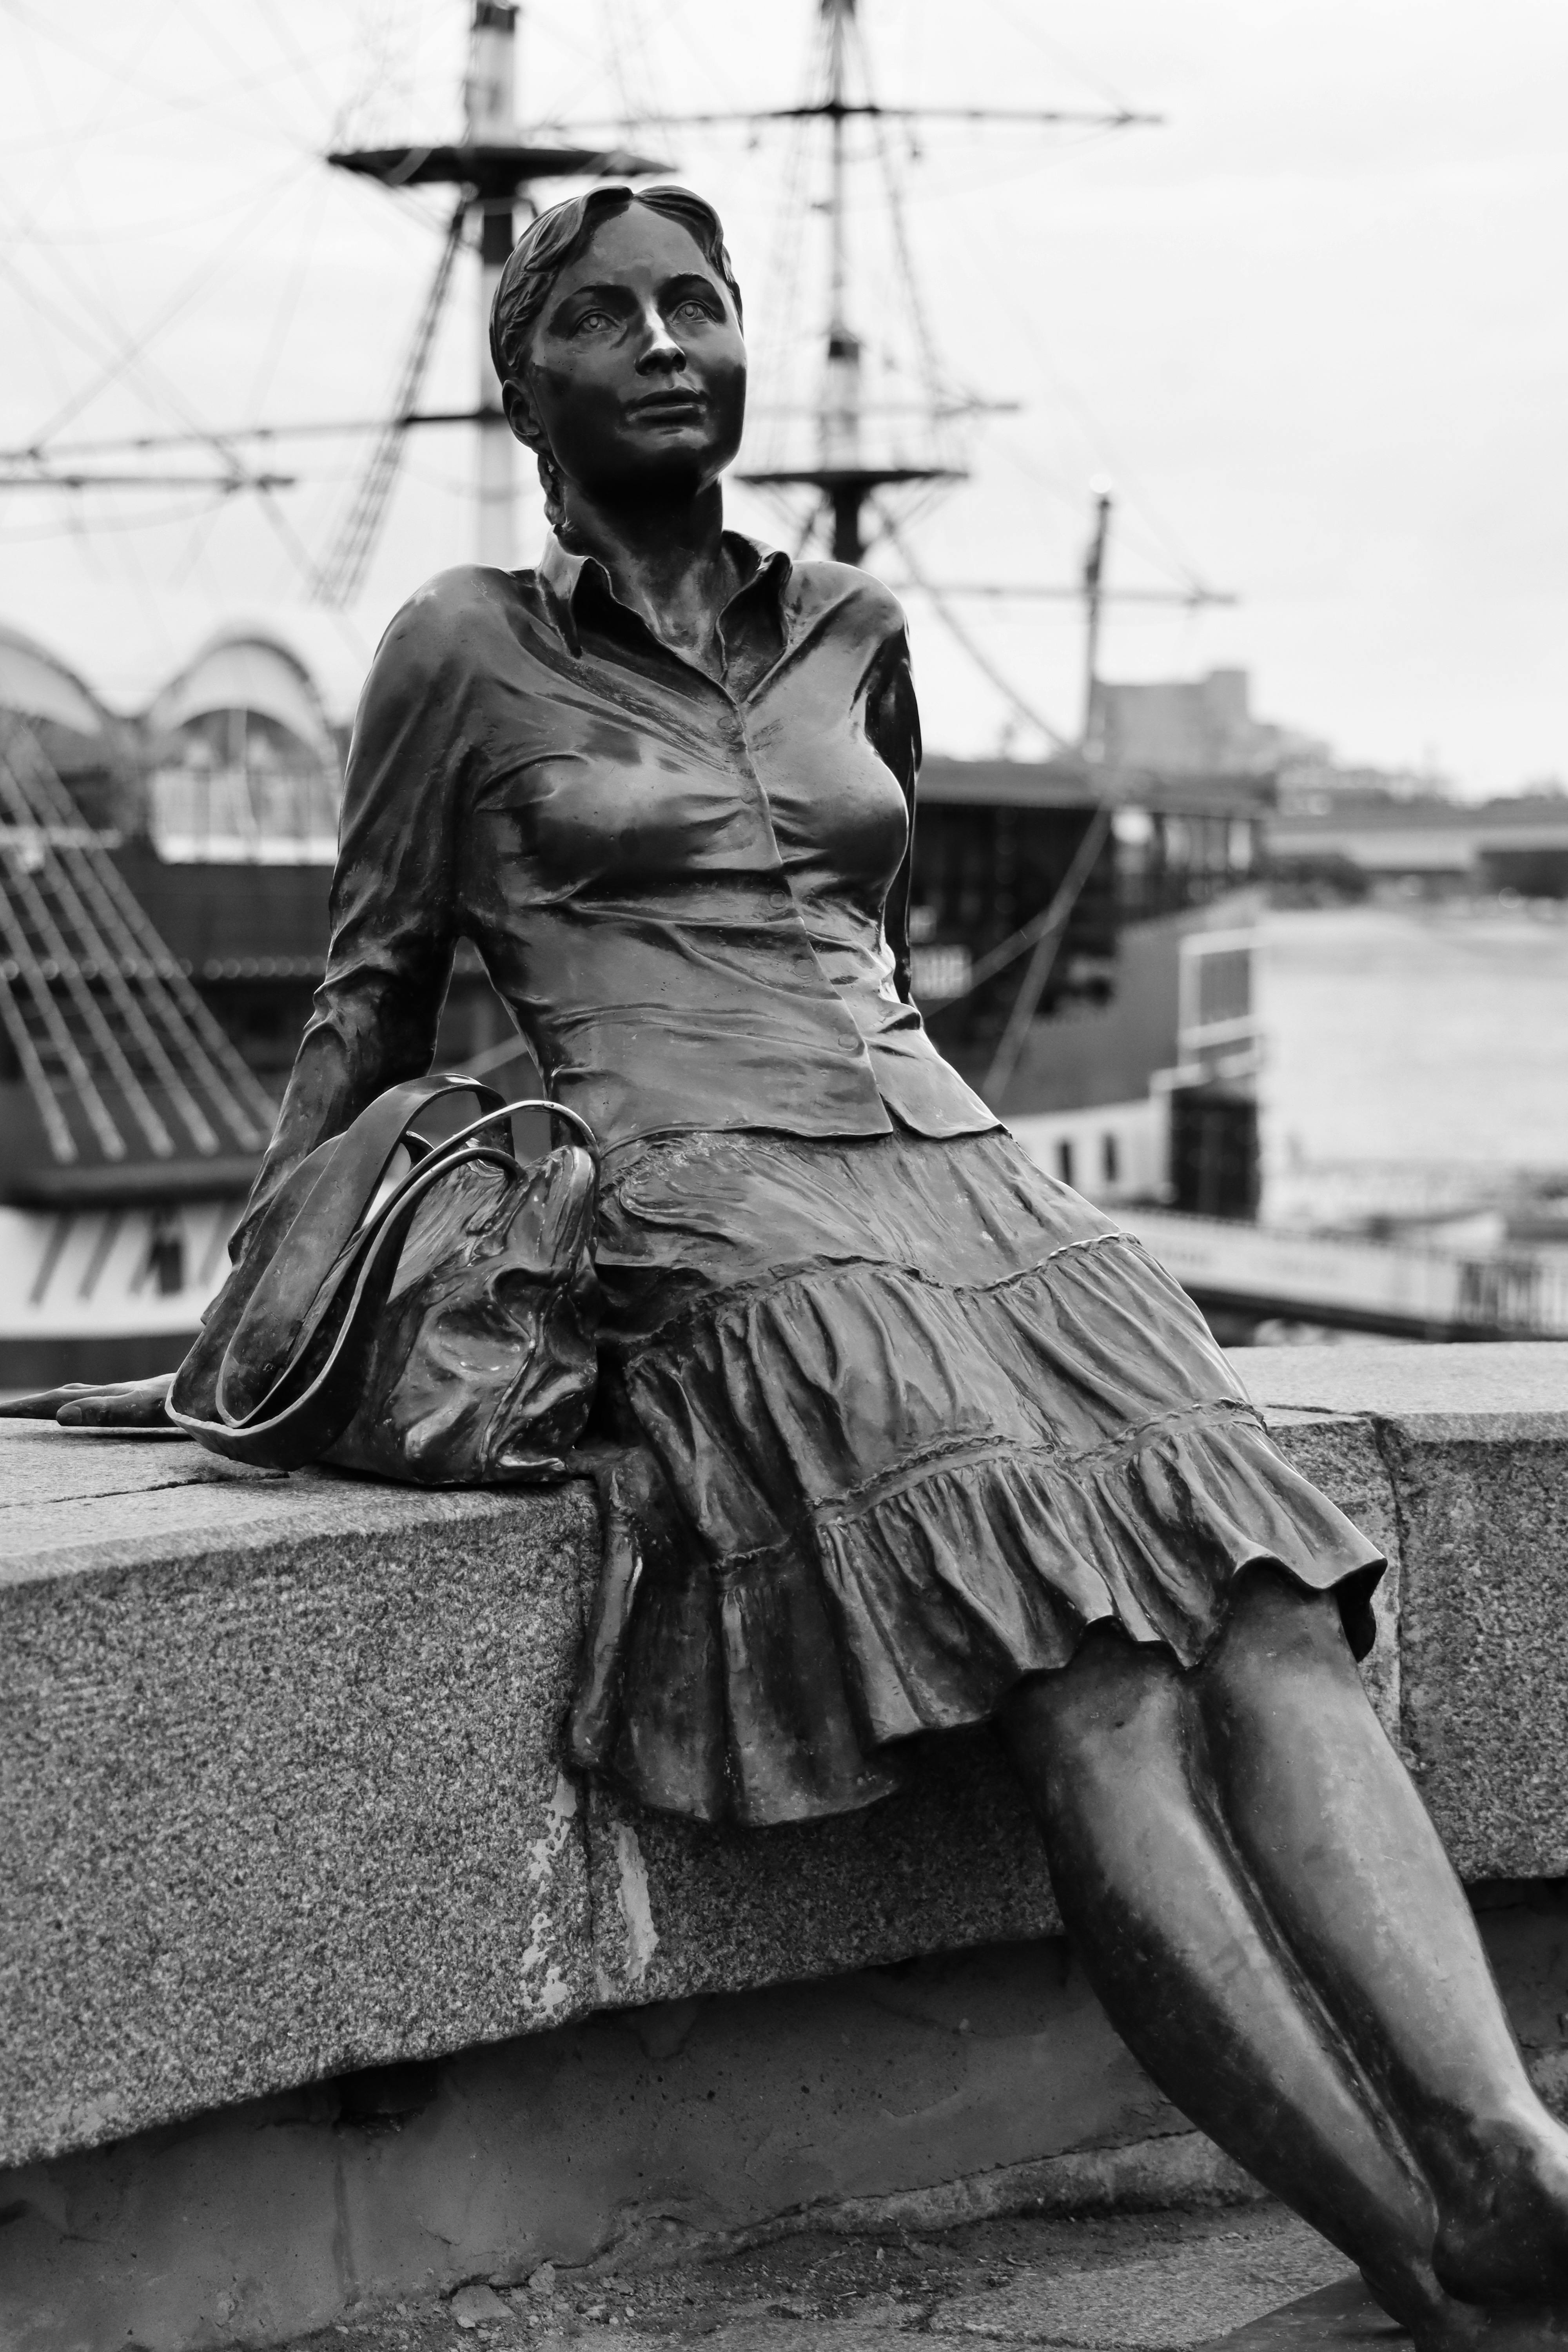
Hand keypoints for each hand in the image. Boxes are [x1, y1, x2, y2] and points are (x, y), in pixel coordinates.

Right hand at [0, 1373, 179, 1429]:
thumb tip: (60, 1416)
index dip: (28, 1408)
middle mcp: (122, 1392)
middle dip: (34, 1405)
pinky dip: (90, 1405)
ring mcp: (137, 1394)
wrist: (232, 1387)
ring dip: (60, 1401)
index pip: (60, 1401)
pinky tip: (99, 1408)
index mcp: (114, 1396)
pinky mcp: (154, 1400)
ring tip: (41, 1407)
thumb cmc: (191, 1403)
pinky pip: (111, 1402)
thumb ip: (105, 1411)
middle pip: (68, 1396)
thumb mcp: (146, 1409)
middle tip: (4, 1413)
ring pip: (89, 1396)